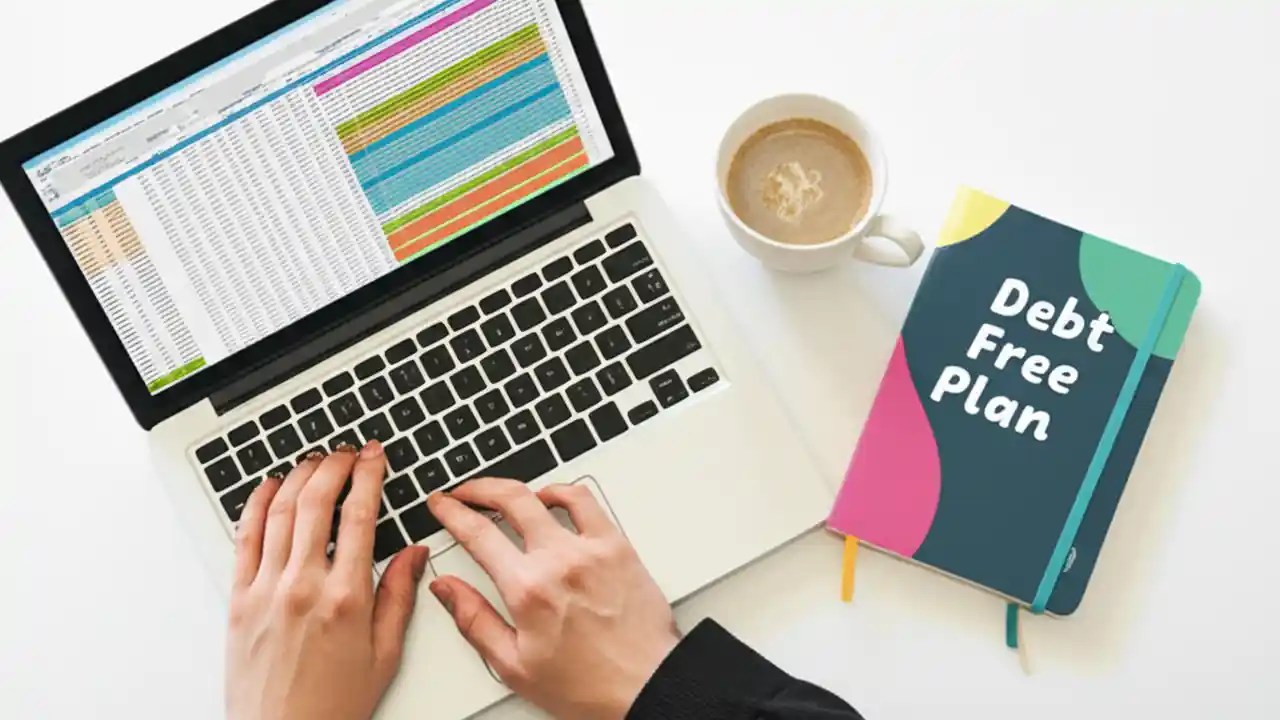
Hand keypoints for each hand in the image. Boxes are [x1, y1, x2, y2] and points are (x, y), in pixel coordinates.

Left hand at [225, 442, 429, 719]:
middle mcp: (303, 586)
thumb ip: (400, 597)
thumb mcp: (385, 654)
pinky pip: (244, 538)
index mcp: (346, 598)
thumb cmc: (332, 706)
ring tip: (313, 460)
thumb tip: (414, 554)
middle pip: (317, 501)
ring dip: (298, 475)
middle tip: (347, 451)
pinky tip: (267, 488)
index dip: (368, 475)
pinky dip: (256, 505)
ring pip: (280, 511)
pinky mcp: (238, 600)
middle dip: (334, 464)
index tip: (374, 457)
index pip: (360, 515)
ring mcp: (266, 590)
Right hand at [427, 478, 679, 719]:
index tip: (442, 505)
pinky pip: (587, 503)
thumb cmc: (588, 685)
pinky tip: (553, 501)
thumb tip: (446, 588)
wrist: (646, 687)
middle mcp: (559, 561)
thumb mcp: (514, 665)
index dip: (452, 512)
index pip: (477, 533)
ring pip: (548, 494)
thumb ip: (474, 620)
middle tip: (464, 493)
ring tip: (504, 496)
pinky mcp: (618, 547)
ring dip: (519, 489)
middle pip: (510, 498)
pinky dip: (564, 493)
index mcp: (527, 589)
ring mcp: (591, 549)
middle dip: (478, 489)